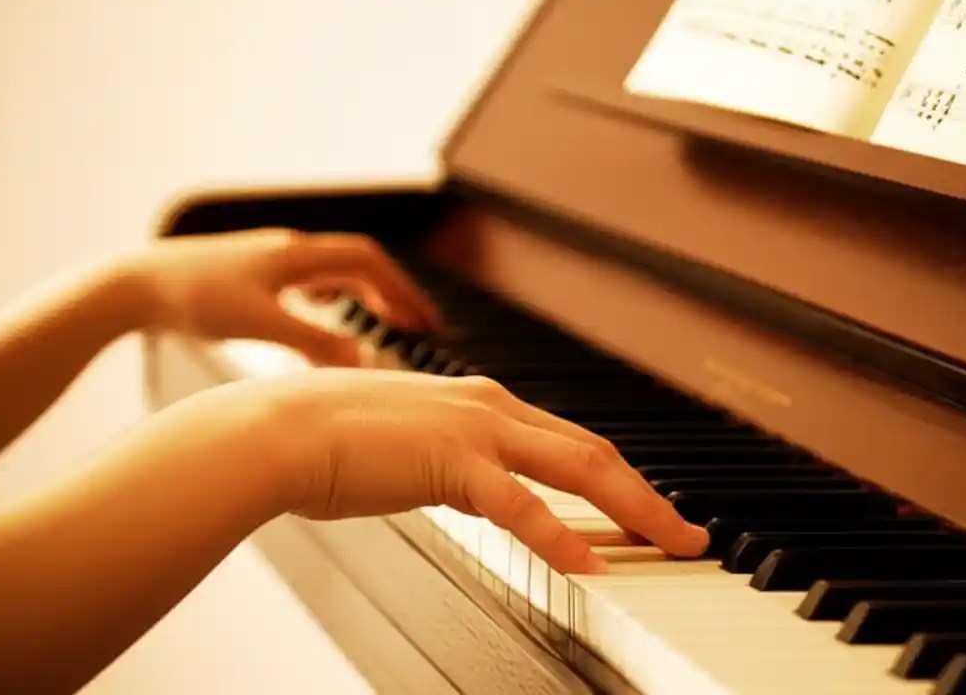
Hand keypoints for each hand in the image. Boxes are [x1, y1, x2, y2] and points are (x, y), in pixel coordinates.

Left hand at [121, 228, 441, 365]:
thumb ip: (314, 344)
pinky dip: (329, 299)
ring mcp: (269, 261)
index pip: (370, 264)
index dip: (404, 292)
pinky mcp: (249, 276)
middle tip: (418, 327)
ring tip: (383, 324)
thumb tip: (366, 362)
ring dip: (364, 295)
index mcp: (298, 256)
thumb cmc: (190, 298)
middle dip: (393, 293)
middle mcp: (289, 251)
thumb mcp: (259, 324)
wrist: (132, 283)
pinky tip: (323, 319)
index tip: (428, 323)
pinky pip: (306, 282)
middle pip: (358, 265)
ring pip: (332, 272)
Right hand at [200, 368, 709, 573]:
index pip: (573, 443)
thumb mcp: (413, 444)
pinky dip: (562, 534)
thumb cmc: (332, 440)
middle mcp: (493, 407)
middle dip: (649, 496)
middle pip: (594, 453)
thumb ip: (455, 463)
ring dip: (635, 509)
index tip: (651, 508)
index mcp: (484, 403)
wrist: (277, 430)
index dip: (620, 478)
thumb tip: (481, 491)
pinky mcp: (451, 463)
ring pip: (580, 469)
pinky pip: (520, 504)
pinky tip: (592, 563)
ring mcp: (476, 431)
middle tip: (688, 533)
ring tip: (673, 545)